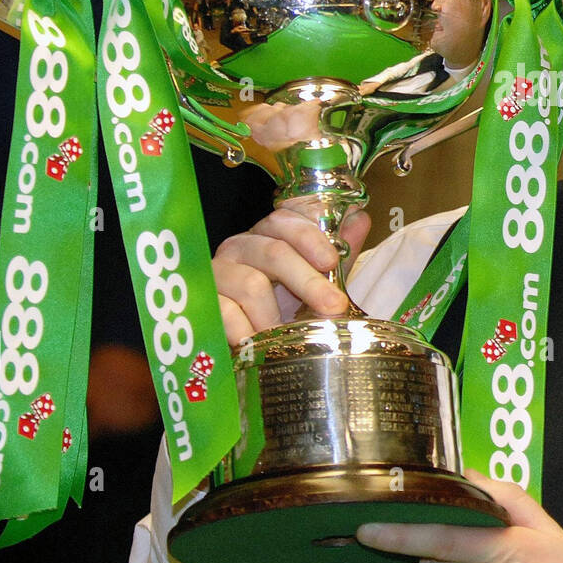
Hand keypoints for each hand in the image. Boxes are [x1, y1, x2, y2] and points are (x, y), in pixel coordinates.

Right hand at [212, 205, 371, 345]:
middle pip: (274, 253)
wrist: (246, 344)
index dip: (310, 238)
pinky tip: (256, 343)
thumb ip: (338, 250)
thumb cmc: (283, 304)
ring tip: (288, 335)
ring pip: (252, 285)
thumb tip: (360, 218)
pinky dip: (246, 330)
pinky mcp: (202, 302)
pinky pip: (225, 312)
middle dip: (309, 281)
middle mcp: (240, 247)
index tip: (331, 261)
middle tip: (334, 307)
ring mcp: (218, 273)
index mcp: (267, 235)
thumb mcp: (316, 277)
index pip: (285, 221)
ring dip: (277, 315)